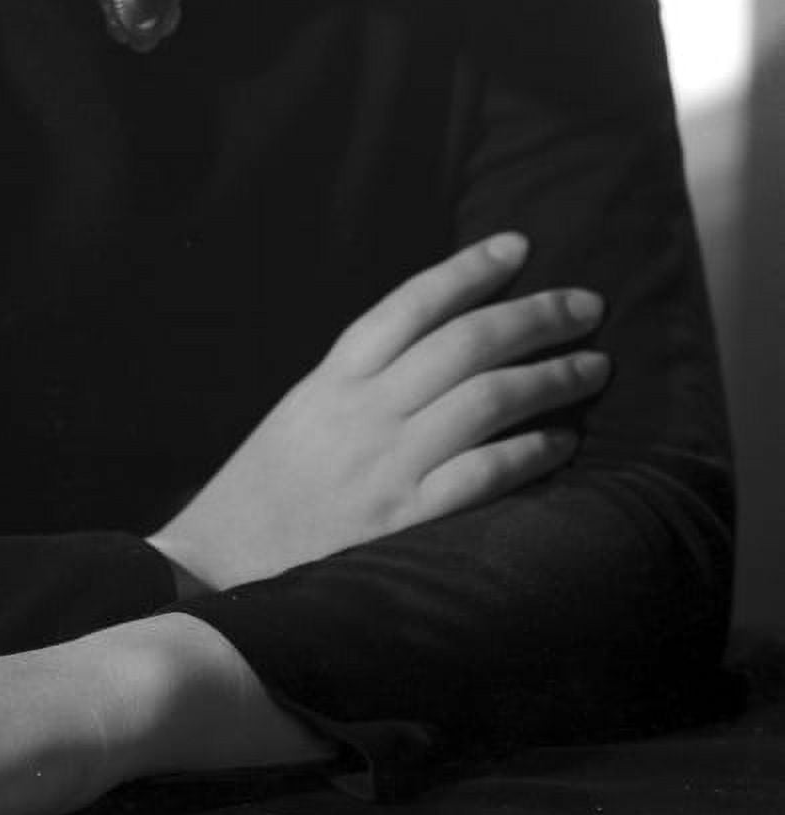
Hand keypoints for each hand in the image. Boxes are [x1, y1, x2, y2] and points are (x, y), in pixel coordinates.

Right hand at [149, 231, 608, 590]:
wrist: (219, 568)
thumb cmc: (265, 489)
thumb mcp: (302, 411)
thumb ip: (361, 380)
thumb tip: (440, 346)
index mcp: (333, 377)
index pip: (411, 303)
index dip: (469, 269)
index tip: (518, 245)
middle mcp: (363, 410)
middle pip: (466, 342)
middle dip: (535, 315)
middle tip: (587, 303)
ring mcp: (386, 465)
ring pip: (487, 399)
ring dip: (550, 377)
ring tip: (595, 366)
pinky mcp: (405, 522)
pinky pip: (485, 474)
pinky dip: (533, 451)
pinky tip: (565, 442)